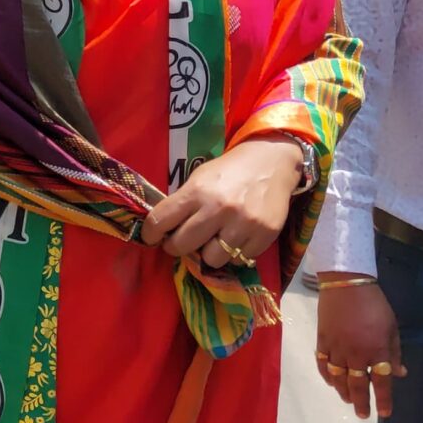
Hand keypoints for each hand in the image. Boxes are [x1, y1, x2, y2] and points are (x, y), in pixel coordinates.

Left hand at [143, 136, 296, 271]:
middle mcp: (219, 208)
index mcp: (197, 191)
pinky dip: (235, 253)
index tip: (151, 237)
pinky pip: (239, 260)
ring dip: (209, 253)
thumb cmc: (228, 171)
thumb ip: (183, 202)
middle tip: (181, 242)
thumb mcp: (199, 177)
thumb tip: (165, 231)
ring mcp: (243, 223)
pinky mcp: (264, 234)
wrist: (271, 162)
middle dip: (176, 247)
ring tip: (213, 240)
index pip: (161, 221)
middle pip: (183, 246)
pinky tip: (236, 238)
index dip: (151, 233)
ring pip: (212, 259)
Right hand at [314, 279, 404, 418]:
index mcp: (377, 350)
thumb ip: (394, 352)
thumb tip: (400, 373)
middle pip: (357, 385)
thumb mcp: (392, 328)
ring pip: (338, 378)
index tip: (384, 413)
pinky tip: (331, 382)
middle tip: (363, 415)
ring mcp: (337, 349)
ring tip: (348, 400)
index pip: (382, 382)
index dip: (383, 400)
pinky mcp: (322, 341)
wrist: (347, 284)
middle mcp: (356, 354)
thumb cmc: (375, 305)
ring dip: (343, 392)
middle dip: (361, 403)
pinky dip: (326, 376)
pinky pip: (322, 364)